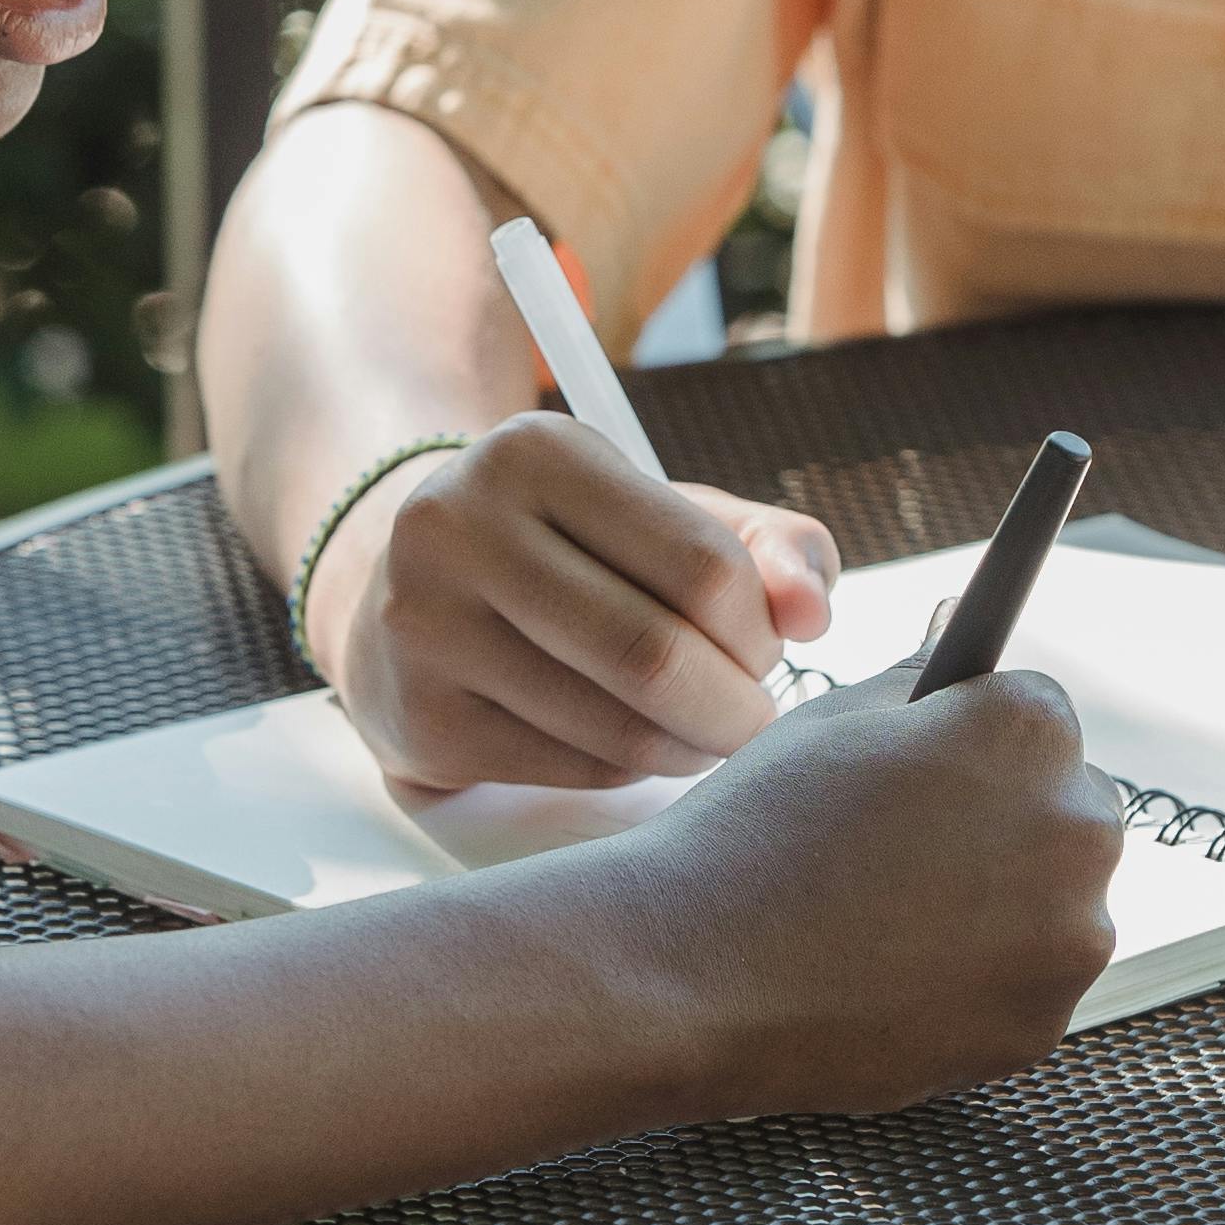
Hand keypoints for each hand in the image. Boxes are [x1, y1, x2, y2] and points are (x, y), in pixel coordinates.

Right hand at [323, 411, 839, 790]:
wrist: (410, 597)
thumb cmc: (572, 553)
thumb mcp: (665, 514)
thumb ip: (770, 545)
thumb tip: (814, 611)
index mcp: (536, 451)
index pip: (702, 563)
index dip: (760, 629)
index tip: (764, 648)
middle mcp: (461, 525)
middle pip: (654, 655)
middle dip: (735, 706)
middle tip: (752, 717)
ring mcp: (427, 626)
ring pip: (614, 728)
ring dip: (690, 747)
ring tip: (705, 733)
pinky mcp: (420, 718)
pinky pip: (569, 770)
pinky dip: (631, 773)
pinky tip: (639, 747)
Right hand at [613, 673, 1122, 1111]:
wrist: (692, 973)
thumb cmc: (757, 832)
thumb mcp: (837, 719)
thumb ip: (924, 677)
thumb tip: (959, 635)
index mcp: (1031, 731)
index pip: (1043, 713)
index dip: (977, 740)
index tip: (928, 773)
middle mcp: (1078, 829)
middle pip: (1067, 809)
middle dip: (1007, 821)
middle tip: (904, 852)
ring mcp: (1068, 940)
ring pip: (1056, 907)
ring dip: (1003, 909)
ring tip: (890, 923)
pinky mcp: (1039, 1027)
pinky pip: (1027, 990)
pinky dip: (979, 988)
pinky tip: (894, 979)